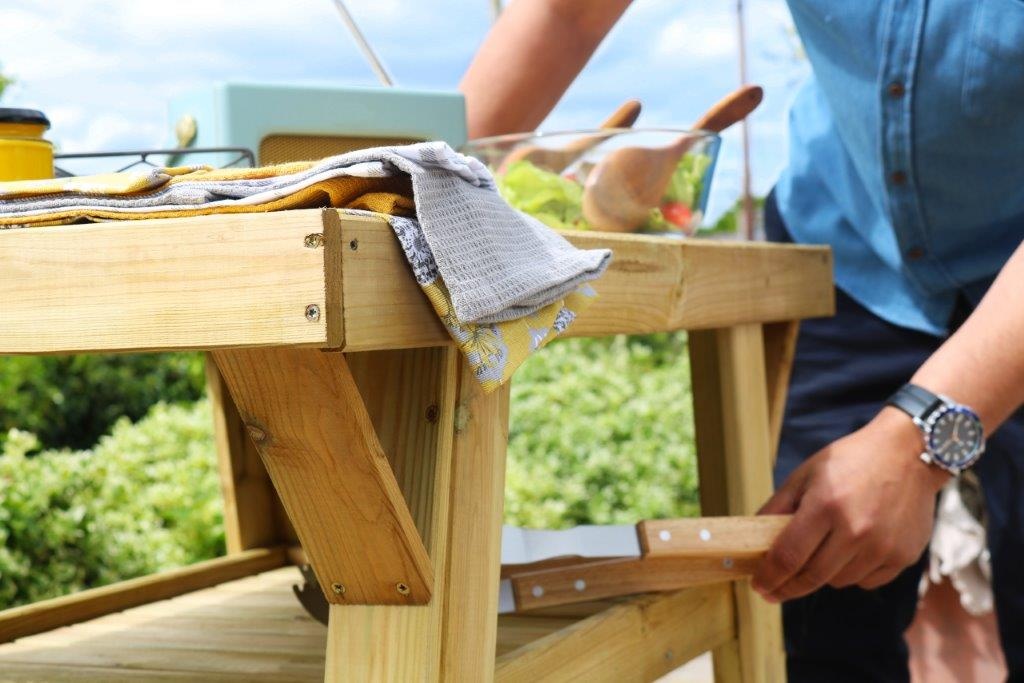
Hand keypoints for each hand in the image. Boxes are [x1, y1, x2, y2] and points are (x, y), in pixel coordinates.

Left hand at [752, 408, 949, 601]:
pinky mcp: (903, 557)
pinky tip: (852, 550)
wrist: (908, 453)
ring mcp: (883, 547)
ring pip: (838, 581)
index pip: (789, 556)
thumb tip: (753, 538)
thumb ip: (778, 507)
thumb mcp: (806, 474)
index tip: (757, 586)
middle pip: (812, 577)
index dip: (769, 577)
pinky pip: (866, 581)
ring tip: (821, 551)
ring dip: (822, 574)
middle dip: (787, 587)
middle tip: (773, 590)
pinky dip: (853, 573)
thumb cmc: (850, 460)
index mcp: (826, 506)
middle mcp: (856, 531)